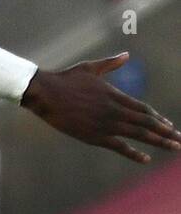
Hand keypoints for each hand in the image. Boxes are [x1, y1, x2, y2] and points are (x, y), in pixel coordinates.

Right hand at [22, 53, 180, 163]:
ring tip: (175, 147)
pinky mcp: (95, 136)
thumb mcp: (90, 68)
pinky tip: (146, 159)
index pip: (144, 109)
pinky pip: (120, 146)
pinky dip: (134, 154)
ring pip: (140, 134)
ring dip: (160, 141)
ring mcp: (106, 124)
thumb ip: (111, 63)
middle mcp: (115, 110)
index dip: (158, 118)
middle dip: (167, 132)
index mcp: (115, 95)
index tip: (170, 125)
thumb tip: (126, 55)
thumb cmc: (64, 79)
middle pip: (148, 123)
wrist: (45, 93)